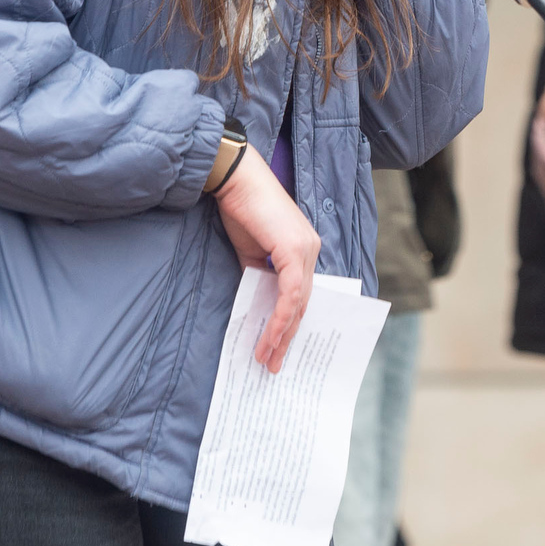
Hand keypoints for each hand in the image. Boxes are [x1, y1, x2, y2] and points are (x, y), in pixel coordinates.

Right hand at [211, 153, 321, 372]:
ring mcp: (305, 249)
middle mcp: (310, 249)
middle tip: (273, 364)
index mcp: (303, 249)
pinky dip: (280, 317)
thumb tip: (256, 305)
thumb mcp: (249, 251)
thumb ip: (257, 276)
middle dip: (286, 337)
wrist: (234, 181)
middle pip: (303, 303)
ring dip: (282, 334)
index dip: (289, 323)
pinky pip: (291, 293)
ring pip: (299, 303)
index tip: (277, 347)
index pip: (301, 294)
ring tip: (267, 359)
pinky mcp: (293, 250)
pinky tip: (270, 336)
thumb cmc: (240, 209)